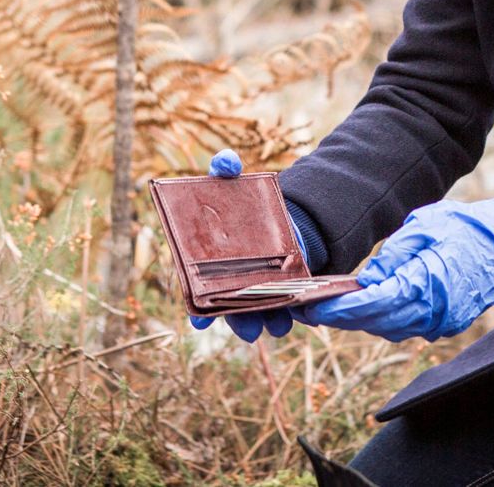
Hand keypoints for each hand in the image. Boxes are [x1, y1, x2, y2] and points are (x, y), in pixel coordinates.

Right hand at [188, 149, 299, 342]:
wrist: (279, 211)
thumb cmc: (243, 199)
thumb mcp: (233, 181)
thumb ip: (225, 168)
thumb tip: (227, 162)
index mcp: (206, 260)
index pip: (197, 288)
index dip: (197, 309)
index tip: (199, 322)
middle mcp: (226, 279)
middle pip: (230, 306)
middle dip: (238, 320)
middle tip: (248, 332)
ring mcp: (252, 286)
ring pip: (256, 310)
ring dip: (266, 321)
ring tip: (277, 328)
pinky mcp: (277, 286)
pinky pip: (280, 305)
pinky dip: (288, 313)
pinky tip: (296, 317)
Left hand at [292, 197, 493, 341]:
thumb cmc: (466, 227)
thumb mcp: (423, 226)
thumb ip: (392, 256)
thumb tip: (367, 281)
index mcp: (426, 285)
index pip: (372, 306)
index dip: (339, 309)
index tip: (312, 306)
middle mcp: (433, 313)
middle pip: (376, 323)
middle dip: (341, 317)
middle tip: (309, 308)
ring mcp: (442, 324)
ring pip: (389, 329)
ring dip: (361, 319)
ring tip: (331, 305)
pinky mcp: (446, 325)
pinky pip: (406, 326)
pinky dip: (384, 318)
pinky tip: (366, 304)